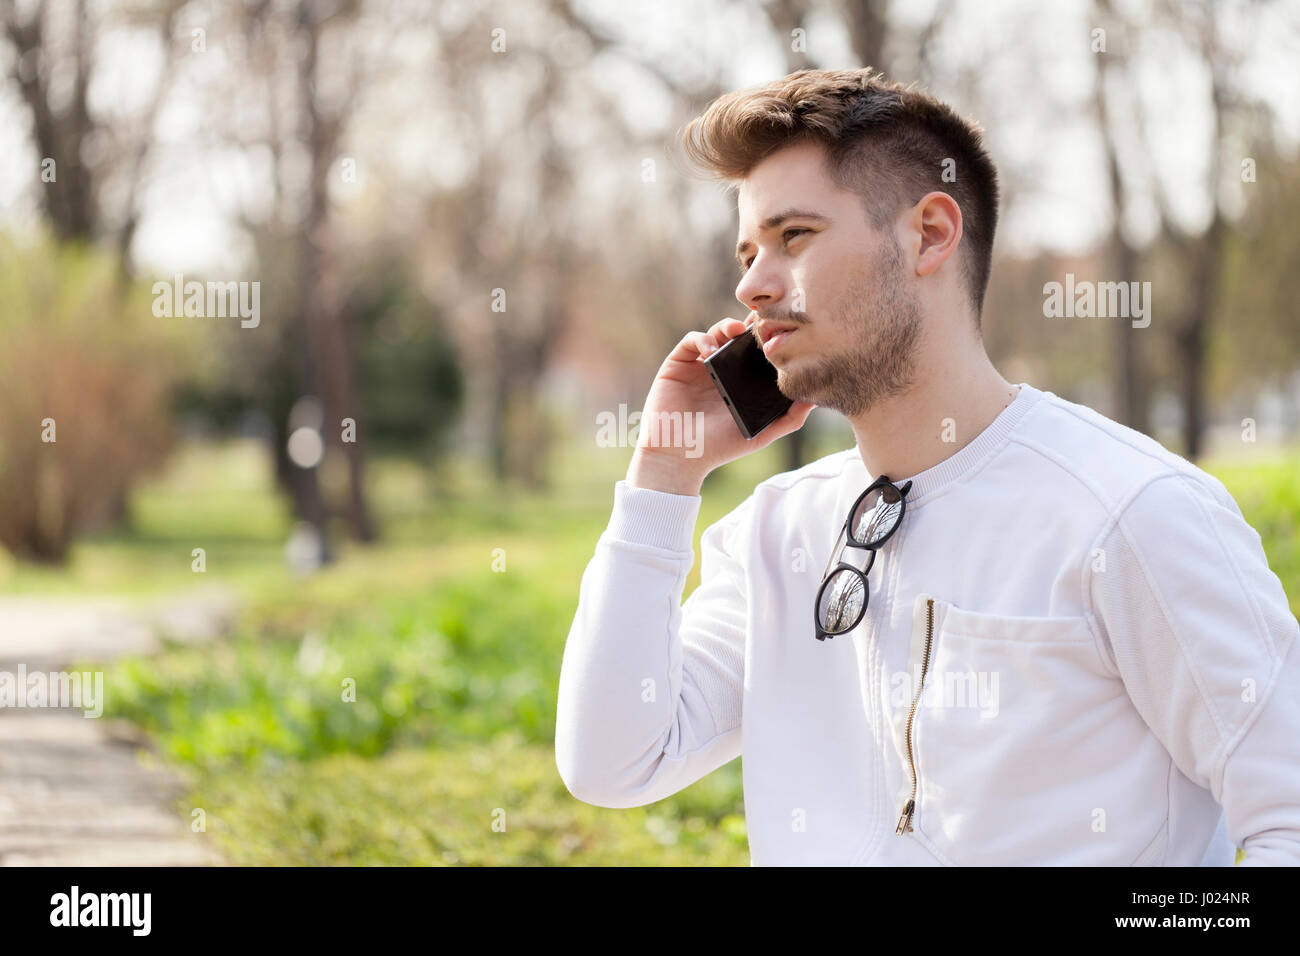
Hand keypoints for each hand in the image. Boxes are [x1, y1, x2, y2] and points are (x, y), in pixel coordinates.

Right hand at [626, 311, 815, 494]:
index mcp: (741, 379)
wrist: (681, 457)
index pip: (757, 350)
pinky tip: (711, 351)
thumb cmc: (720, 448)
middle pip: (738, 336)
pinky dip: (703, 339)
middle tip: (763, 320)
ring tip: (737, 331)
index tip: (783, 330)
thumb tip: (815, 400)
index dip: (768, 337)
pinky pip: (691, 341)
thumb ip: (789, 419)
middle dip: (751, 324)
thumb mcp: (761, 433)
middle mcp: (722, 368)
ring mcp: (699, 364)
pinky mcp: (678, 363)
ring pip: (716, 332)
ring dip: (727, 326)